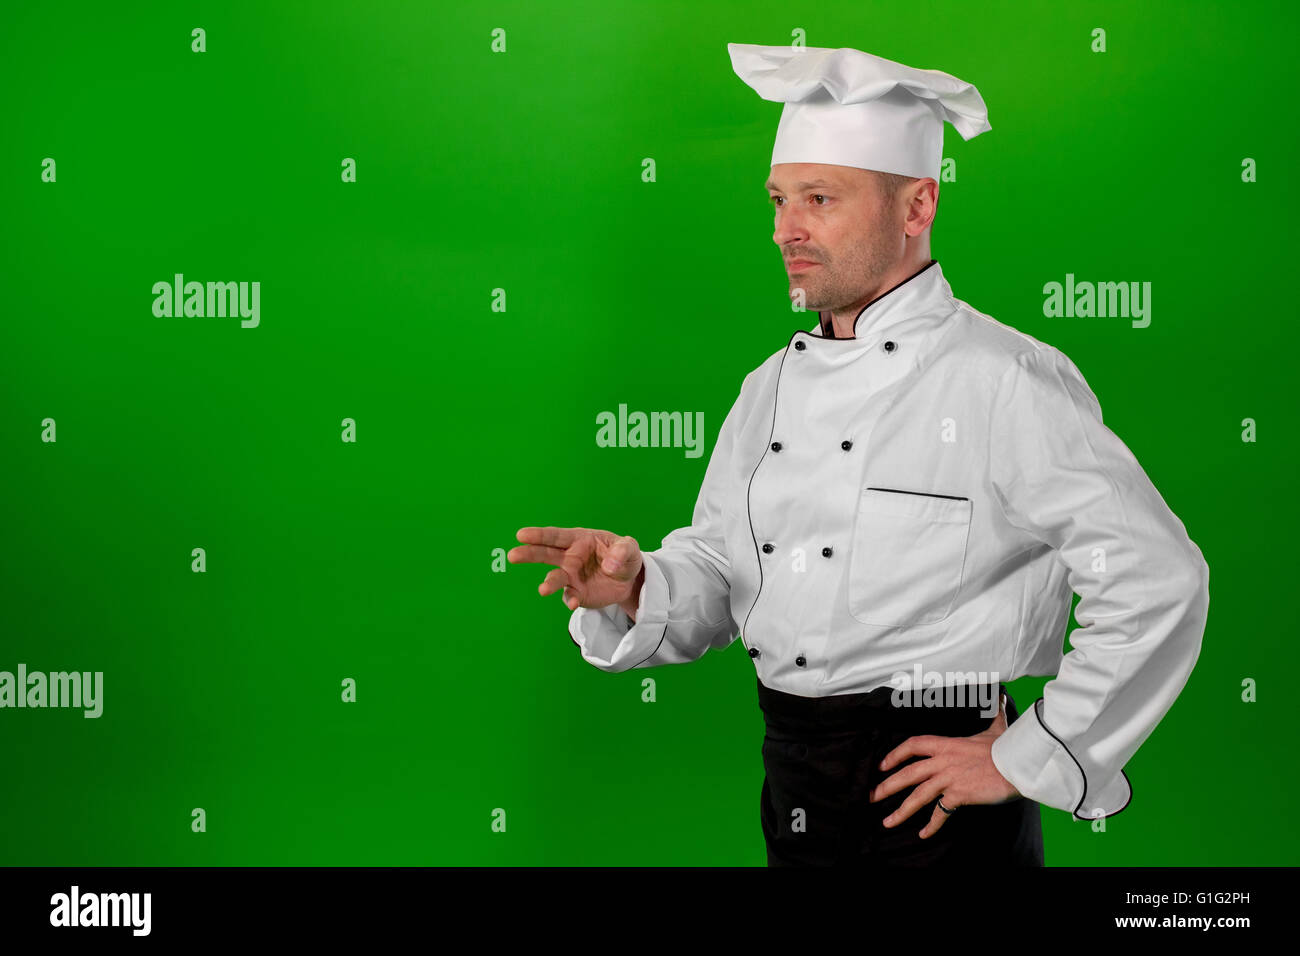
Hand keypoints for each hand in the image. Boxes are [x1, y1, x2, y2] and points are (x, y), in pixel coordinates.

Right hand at [507, 526, 642, 612]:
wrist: (629, 580)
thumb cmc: (624, 556)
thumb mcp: (630, 549)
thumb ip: (622, 552)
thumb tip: (610, 565)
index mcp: (579, 539)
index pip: (556, 536)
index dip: (539, 535)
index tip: (522, 535)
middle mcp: (570, 557)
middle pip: (545, 554)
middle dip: (529, 554)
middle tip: (513, 555)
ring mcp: (571, 576)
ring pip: (554, 578)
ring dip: (549, 583)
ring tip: (543, 589)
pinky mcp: (577, 593)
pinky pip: (569, 596)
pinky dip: (571, 600)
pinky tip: (575, 602)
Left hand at [868, 692, 1022, 838]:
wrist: (1019, 764)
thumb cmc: (1007, 747)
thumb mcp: (996, 729)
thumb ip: (993, 716)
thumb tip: (999, 700)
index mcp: (947, 744)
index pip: (913, 745)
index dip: (895, 754)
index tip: (882, 765)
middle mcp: (943, 761)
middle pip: (907, 773)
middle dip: (887, 786)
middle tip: (872, 796)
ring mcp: (949, 778)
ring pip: (917, 795)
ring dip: (901, 811)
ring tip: (887, 822)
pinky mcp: (959, 795)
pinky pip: (941, 812)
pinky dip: (932, 825)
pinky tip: (923, 834)